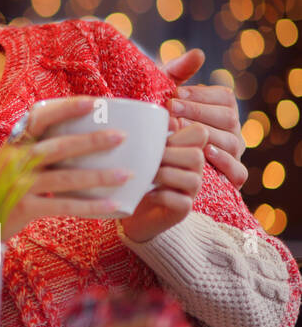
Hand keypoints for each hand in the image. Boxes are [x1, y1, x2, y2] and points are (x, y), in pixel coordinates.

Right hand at [1, 97, 134, 236]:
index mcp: (13, 145)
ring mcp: (17, 185)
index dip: (66, 109)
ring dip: (98, 176)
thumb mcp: (9, 163)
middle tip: (121, 136)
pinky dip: (89, 206)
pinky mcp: (23, 208)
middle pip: (57, 147)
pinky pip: (62, 206)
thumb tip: (78, 140)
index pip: (39, 119)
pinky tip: (111, 206)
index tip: (93, 102)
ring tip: (125, 175)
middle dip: (91, 141)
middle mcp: (14, 161)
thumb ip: (34, 152)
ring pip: (64, 178)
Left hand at [119, 123, 207, 241]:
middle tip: (150, 157)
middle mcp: (194, 169)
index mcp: (186, 148)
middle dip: (170, 154)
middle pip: (197, 155)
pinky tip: (147, 192)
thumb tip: (167, 116)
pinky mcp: (182, 210)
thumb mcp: (139, 147)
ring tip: (146, 175)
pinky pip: (182, 201)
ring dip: (165, 174)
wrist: (125, 204)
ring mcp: (189, 190)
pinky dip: (162, 195)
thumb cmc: (133, 169)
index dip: (187, 130)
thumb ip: (152, 132)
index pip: (201, 133)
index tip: (167, 131)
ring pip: (193, 178)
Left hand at [160, 47, 246, 187]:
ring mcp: (233, 155)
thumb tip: (198, 53)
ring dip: (207, 135)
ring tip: (181, 130)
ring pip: (233, 143)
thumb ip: (178, 72)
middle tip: (171, 109)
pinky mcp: (230, 179)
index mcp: (221, 110)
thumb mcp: (163, 94)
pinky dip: (225, 162)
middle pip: (228, 118)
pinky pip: (238, 172)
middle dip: (199, 112)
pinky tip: (206, 151)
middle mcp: (232, 132)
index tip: (175, 94)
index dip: (202, 95)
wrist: (148, 160)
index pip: (224, 97)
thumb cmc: (157, 123)